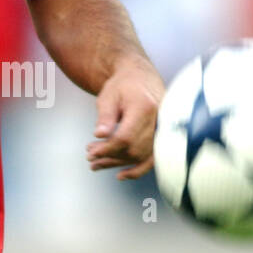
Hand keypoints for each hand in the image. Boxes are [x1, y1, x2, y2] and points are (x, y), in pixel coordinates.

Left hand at [86, 57, 165, 179]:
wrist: (141, 78)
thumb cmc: (124, 85)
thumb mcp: (109, 96)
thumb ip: (105, 116)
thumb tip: (101, 135)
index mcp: (145, 107)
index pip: (125, 137)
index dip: (107, 148)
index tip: (92, 152)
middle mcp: (158, 120)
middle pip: (132, 149)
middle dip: (109, 156)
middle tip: (90, 156)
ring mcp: (162, 130)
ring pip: (140, 156)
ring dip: (117, 163)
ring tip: (97, 163)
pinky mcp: (161, 137)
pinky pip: (152, 159)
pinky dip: (138, 170)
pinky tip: (121, 175)